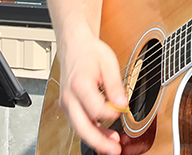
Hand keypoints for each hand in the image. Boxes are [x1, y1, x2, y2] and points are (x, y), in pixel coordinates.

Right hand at [56, 30, 128, 154]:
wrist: (74, 46)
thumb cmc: (90, 53)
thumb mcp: (108, 63)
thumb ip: (115, 85)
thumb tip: (123, 105)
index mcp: (79, 85)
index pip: (97, 110)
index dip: (113, 113)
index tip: (123, 109)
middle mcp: (69, 98)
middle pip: (83, 127)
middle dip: (100, 142)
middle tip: (115, 150)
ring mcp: (67, 104)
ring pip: (80, 129)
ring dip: (97, 140)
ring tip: (114, 147)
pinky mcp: (69, 107)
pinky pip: (80, 124)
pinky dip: (92, 132)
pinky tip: (105, 137)